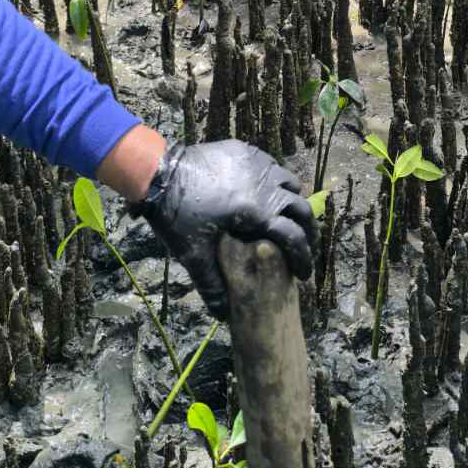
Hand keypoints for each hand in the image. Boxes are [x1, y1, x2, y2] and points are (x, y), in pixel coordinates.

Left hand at [130, 141, 317, 317]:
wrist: (158, 173)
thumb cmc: (177, 215)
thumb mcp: (193, 254)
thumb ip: (212, 286)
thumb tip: (225, 316)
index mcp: (257, 213)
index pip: (294, 238)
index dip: (304, 259)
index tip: (304, 274)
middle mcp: (265, 186)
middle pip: (302, 208)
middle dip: (309, 231)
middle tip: (304, 246)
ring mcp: (257, 164)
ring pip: (290, 182)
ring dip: (293, 203)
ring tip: (286, 219)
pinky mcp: (245, 151)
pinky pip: (271, 165)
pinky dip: (275, 182)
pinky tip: (264, 193)